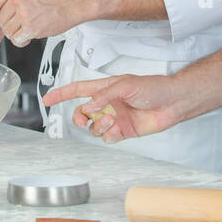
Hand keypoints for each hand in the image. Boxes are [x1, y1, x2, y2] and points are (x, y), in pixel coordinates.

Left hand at [0, 0, 88, 46]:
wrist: (73, 1)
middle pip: (0, 19)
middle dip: (7, 24)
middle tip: (19, 22)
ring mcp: (24, 13)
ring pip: (8, 31)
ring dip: (15, 33)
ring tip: (27, 26)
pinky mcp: (31, 27)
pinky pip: (17, 39)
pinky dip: (22, 40)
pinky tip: (29, 34)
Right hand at [42, 73, 180, 142]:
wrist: (173, 103)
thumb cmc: (154, 87)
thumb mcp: (126, 84)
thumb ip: (104, 95)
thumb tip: (88, 106)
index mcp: (106, 88)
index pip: (77, 89)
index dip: (61, 94)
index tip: (47, 99)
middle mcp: (108, 103)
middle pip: (82, 113)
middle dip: (78, 117)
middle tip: (84, 118)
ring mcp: (115, 118)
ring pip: (94, 127)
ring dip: (99, 125)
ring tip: (112, 120)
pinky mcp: (124, 131)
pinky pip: (107, 138)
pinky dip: (110, 135)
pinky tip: (119, 129)